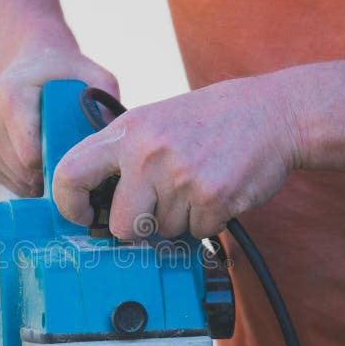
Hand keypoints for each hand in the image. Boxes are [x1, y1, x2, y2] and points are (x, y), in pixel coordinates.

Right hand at [0, 47, 118, 195]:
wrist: (30, 63)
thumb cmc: (66, 73)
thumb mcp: (92, 75)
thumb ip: (106, 100)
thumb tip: (110, 142)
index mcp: (10, 97)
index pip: (31, 155)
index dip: (58, 165)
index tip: (77, 160)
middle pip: (23, 172)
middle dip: (52, 176)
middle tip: (73, 165)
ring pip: (15, 180)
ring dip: (40, 181)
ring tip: (59, 162)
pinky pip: (7, 180)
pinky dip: (27, 180)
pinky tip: (43, 164)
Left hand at [52, 75, 303, 238]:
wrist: (274, 113)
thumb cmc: (212, 119)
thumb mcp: (155, 121)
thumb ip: (122, 154)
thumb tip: (95, 203)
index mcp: (127, 131)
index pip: (70, 173)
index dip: (70, 205)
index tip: (84, 215)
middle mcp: (148, 153)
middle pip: (122, 225)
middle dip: (139, 227)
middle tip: (157, 208)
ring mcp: (180, 177)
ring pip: (162, 232)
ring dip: (179, 220)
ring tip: (195, 185)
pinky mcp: (212, 198)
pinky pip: (196, 233)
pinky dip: (206, 221)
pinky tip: (216, 191)